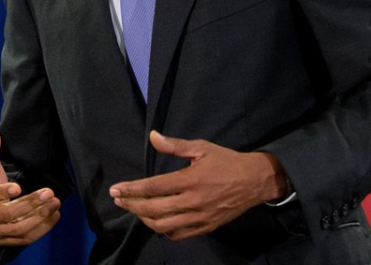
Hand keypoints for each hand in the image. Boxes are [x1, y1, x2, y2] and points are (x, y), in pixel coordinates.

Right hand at [0, 128, 60, 245]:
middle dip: (30, 204)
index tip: (18, 187)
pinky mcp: (9, 241)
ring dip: (39, 217)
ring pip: (19, 229)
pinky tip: (54, 214)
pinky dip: (43, 228)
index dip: (2, 193)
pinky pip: (27, 238)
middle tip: (48, 192)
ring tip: (55, 202)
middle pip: (8, 214)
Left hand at [109, 131, 285, 239]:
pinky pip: (179, 235)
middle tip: (119, 199)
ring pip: (164, 226)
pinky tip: (156, 220)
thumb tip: (153, 136)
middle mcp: (193, 202)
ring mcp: (200, 217)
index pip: (153, 187)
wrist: (255, 182)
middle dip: (132, 205)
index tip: (115, 190)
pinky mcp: (206, 227)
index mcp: (191, 180)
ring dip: (144, 219)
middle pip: (154, 209)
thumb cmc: (226, 162)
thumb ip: (175, 145)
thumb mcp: (201, 147)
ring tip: (135, 209)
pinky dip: (163, 230)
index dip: (131, 189)